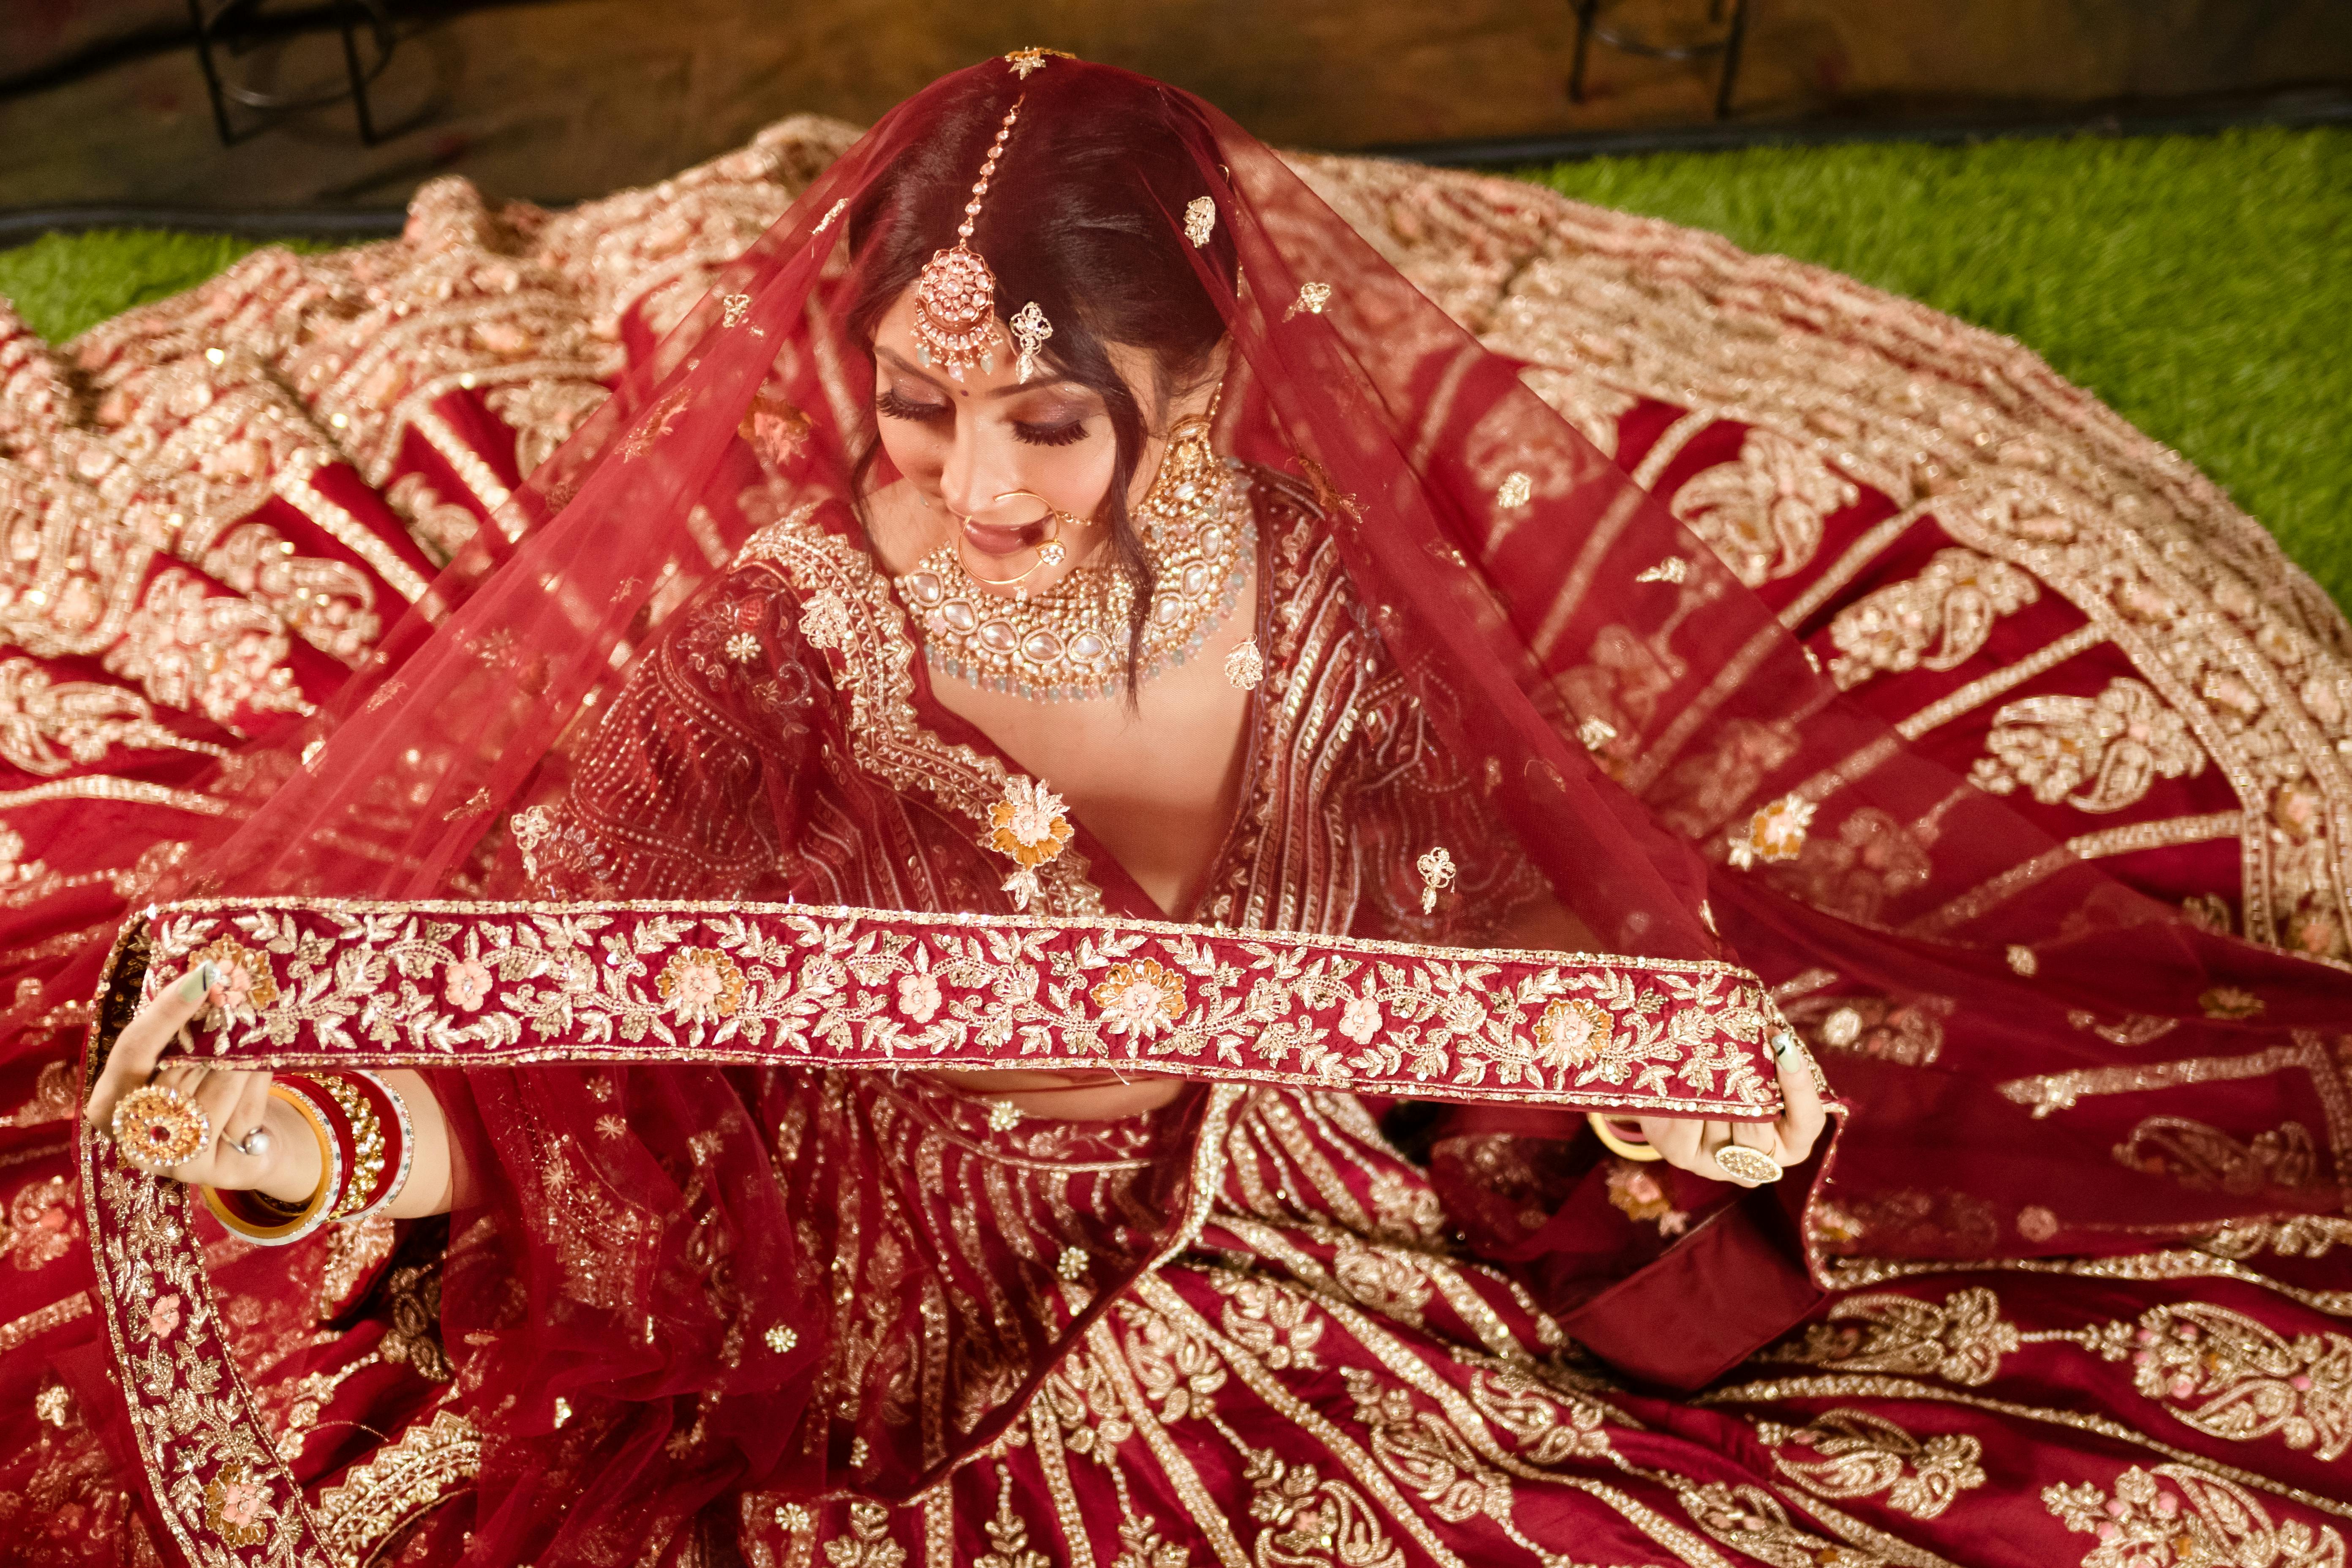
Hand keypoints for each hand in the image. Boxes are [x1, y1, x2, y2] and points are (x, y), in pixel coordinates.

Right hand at [83, 964, 317, 1200]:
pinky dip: (255, 1087)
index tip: (201, 976)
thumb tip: (211, 980)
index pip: (132, 1051)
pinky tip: (263, 1068)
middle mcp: (131, 1135)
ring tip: (257, 1038)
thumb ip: (184, 1034)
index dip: (166, 1013)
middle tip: (241, 1001)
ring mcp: (167, 1159)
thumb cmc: (205, 1091)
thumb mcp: (184, 1062)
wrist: (246, 1146)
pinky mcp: (208, 1172)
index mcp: (109, 1102)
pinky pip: (239, 1116)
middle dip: (212, 1035)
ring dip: (239, 1062)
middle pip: (173, 1072)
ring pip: (209, 1096)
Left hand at [1633, 1041, 1825, 1188]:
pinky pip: (1685, 1125)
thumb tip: (1775, 1035)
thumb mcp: (1762, 1072)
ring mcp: (1720, 1164)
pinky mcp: (1684, 1156)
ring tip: (1704, 1054)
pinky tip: (1681, 1080)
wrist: (1677, 1095)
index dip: (1799, 1086)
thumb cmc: (1733, 1080)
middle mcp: (1759, 1161)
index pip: (1808, 1121)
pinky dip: (1683, 1099)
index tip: (1784, 1044)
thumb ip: (1775, 1062)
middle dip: (1746, 1082)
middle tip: (1735, 1046)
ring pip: (1721, 1123)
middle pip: (1759, 1126)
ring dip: (1712, 1087)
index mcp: (1791, 1143)